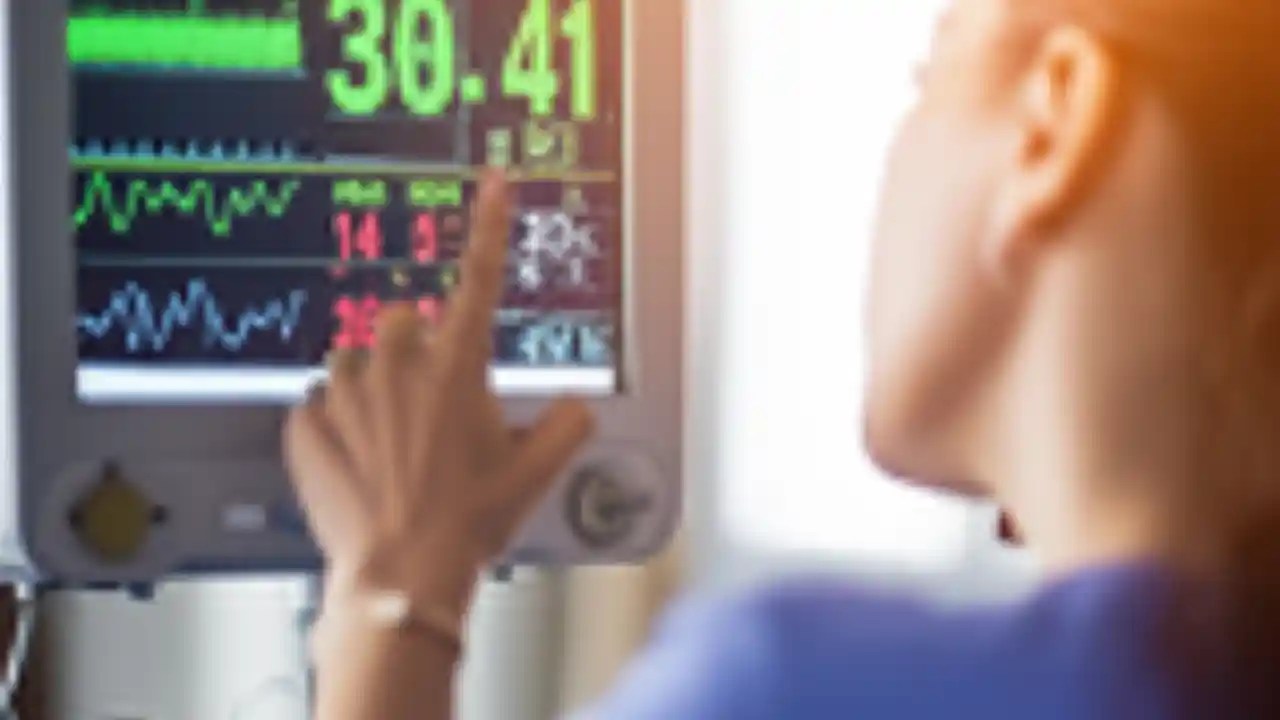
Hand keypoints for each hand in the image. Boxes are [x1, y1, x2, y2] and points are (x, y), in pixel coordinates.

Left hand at [283, 172, 594, 617]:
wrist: (404, 577)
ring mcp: (345, 395)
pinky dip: (335, 425)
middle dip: (416, 349)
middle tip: (433, 406)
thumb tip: (577, 409)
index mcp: (457, 370)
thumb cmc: (469, 524)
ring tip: (391, 442)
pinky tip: (358, 464)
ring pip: (355, 361)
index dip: (491, 226)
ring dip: (372, 386)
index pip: (480, 280)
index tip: (495, 184)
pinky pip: (317, 405)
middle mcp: (396, 369)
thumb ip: (568, 425)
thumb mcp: (538, 474)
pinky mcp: (306, 427)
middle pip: (403, 322)